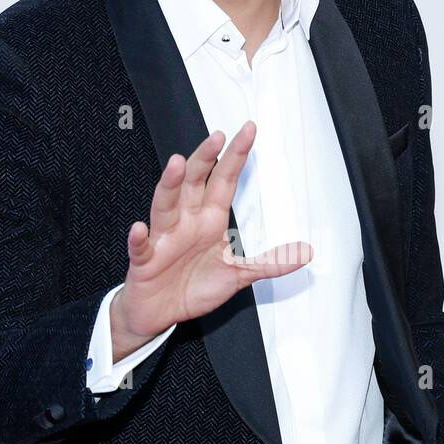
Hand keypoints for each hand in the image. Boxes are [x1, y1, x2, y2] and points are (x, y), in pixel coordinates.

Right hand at [110, 121, 311, 357]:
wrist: (160, 312)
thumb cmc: (194, 287)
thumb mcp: (239, 275)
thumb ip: (269, 263)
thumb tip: (305, 254)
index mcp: (209, 220)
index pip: (224, 181)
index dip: (235, 157)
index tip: (248, 130)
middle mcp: (186, 222)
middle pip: (194, 183)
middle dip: (205, 159)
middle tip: (217, 137)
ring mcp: (163, 238)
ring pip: (165, 205)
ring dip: (170, 185)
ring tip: (178, 165)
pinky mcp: (145, 260)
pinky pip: (141, 246)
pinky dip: (138, 238)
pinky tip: (139, 229)